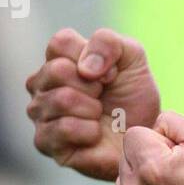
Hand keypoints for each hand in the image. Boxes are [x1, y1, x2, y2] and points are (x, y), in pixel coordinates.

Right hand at [26, 27, 160, 180]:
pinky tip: (95, 134)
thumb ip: (108, 43)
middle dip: (94, 85)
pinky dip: (90, 131)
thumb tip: (84, 68)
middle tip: (103, 97)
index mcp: (57, 58)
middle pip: (57, 70)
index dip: (95, 58)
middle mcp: (41, 84)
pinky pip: (64, 128)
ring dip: (93, 108)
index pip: (60, 43)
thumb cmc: (132, 95)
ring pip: (61, 99)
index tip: (111, 74)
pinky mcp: (44, 142)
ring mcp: (40, 113)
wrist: (143, 134)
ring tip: (100, 116)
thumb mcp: (131, 57)